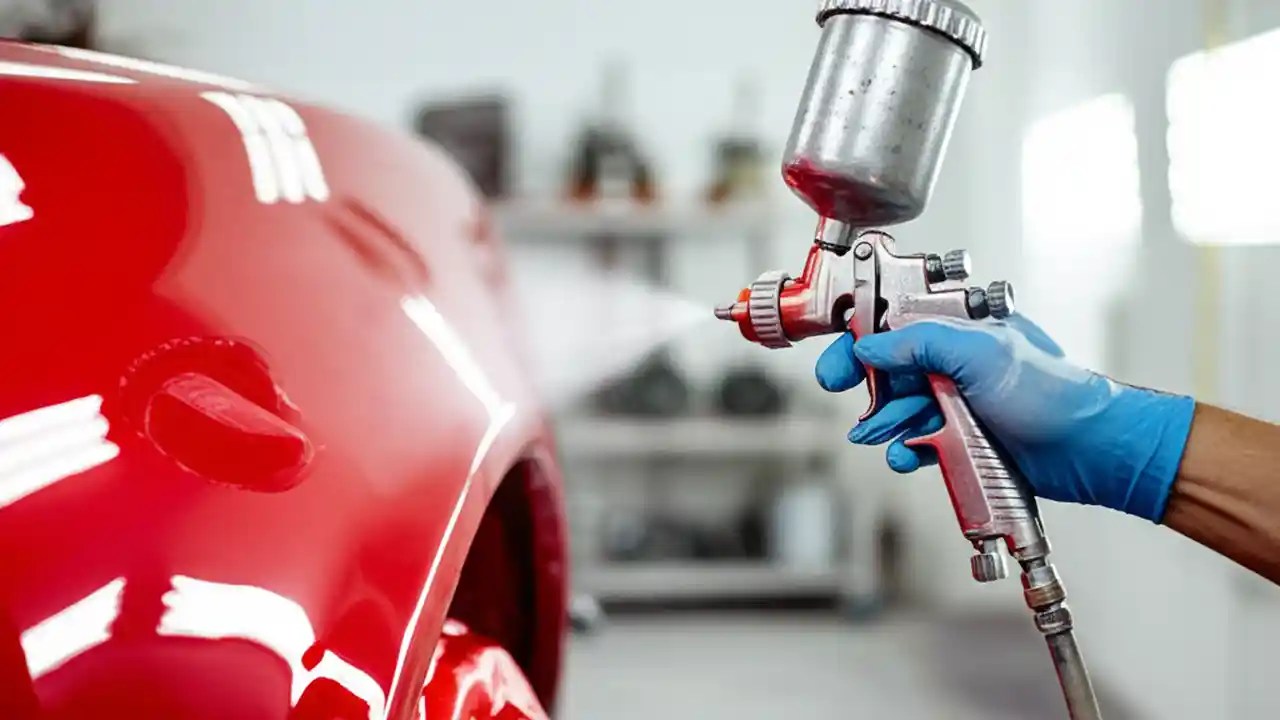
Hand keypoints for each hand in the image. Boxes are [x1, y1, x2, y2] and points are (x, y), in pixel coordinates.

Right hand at [814, 315, 1196, 521]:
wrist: (1090, 451)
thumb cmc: (1054, 394)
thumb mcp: (980, 352)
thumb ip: (919, 342)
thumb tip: (873, 345)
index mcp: (962, 328)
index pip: (896, 322)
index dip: (861, 337)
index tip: (840, 358)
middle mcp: (958, 360)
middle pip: (892, 369)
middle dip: (871, 387)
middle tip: (850, 399)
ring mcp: (962, 399)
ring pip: (903, 408)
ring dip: (889, 424)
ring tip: (887, 436)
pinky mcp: (966, 436)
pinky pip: (921, 440)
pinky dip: (909, 449)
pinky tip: (910, 455)